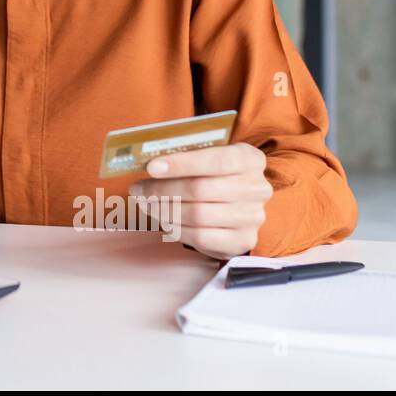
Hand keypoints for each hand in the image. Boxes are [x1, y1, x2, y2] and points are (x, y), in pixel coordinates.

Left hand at [127, 143, 272, 259]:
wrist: (236, 202)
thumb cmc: (213, 173)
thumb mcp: (207, 156)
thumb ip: (185, 154)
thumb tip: (149, 161)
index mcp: (250, 158)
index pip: (216, 160)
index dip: (181, 164)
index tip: (151, 167)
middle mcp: (257, 187)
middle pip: (201, 189)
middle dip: (162, 190)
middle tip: (138, 189)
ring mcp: (253, 216)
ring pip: (198, 215)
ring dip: (164, 210)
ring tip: (146, 204)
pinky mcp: (243, 240)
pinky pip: (201, 237)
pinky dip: (177, 229)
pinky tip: (164, 220)